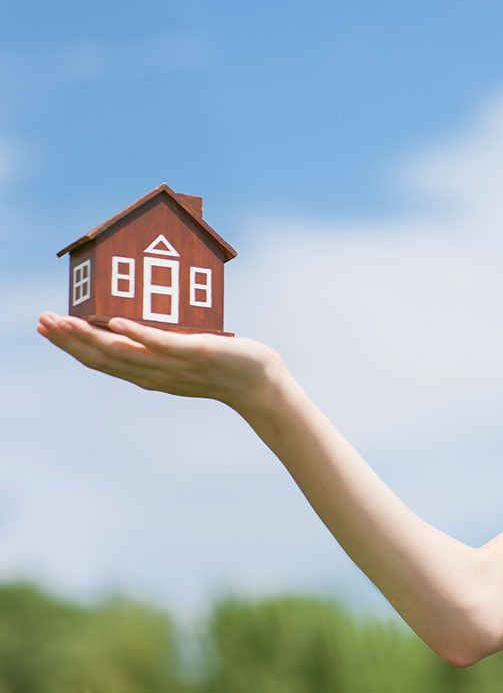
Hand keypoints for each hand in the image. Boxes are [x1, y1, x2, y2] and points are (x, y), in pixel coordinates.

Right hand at [36, 311, 284, 409]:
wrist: (260, 384)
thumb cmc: (223, 367)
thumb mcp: (183, 356)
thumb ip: (160, 347)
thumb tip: (139, 326)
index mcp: (149, 375)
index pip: (100, 361)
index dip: (70, 346)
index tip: (46, 328)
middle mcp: (155, 373)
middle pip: (102, 358)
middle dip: (68, 339)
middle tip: (40, 319)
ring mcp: (174, 364)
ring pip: (123, 352)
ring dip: (90, 336)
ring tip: (63, 319)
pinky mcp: (196, 352)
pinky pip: (162, 344)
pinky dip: (137, 334)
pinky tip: (115, 323)